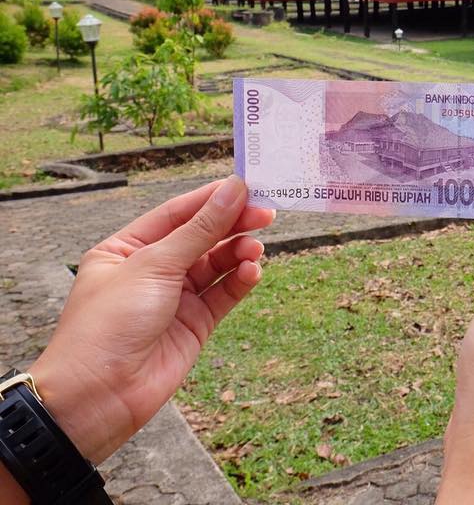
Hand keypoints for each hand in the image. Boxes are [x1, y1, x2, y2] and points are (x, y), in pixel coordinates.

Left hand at [27, 176, 273, 464]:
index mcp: (127, 248)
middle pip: (202, 237)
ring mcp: (174, 298)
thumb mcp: (154, 266)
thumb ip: (200, 229)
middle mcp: (151, 270)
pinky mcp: (194, 325)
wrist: (97, 398)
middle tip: (266, 213)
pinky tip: (252, 272)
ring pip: (217, 265)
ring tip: (256, 249)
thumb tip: (233, 190)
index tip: (248, 186)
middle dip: (233, 224)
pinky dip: (240, 281)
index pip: (177, 213)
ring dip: (239, 253)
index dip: (212, 198)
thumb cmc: (107, 325)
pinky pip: (224, 294)